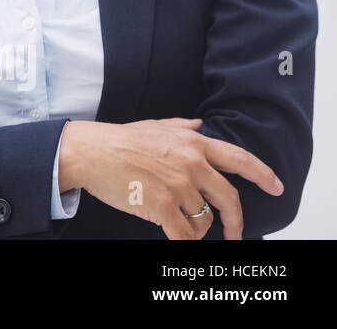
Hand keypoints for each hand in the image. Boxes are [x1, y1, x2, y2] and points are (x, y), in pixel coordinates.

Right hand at [58, 117, 283, 239]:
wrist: (88, 152)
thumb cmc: (117, 140)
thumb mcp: (153, 126)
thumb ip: (181, 126)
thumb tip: (200, 125)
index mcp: (192, 142)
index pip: (239, 159)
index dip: (263, 175)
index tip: (276, 187)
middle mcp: (191, 163)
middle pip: (229, 198)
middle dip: (236, 221)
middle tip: (234, 232)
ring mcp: (178, 186)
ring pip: (204, 220)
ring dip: (197, 227)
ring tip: (182, 223)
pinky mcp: (162, 206)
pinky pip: (185, 234)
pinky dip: (185, 240)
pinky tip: (179, 238)